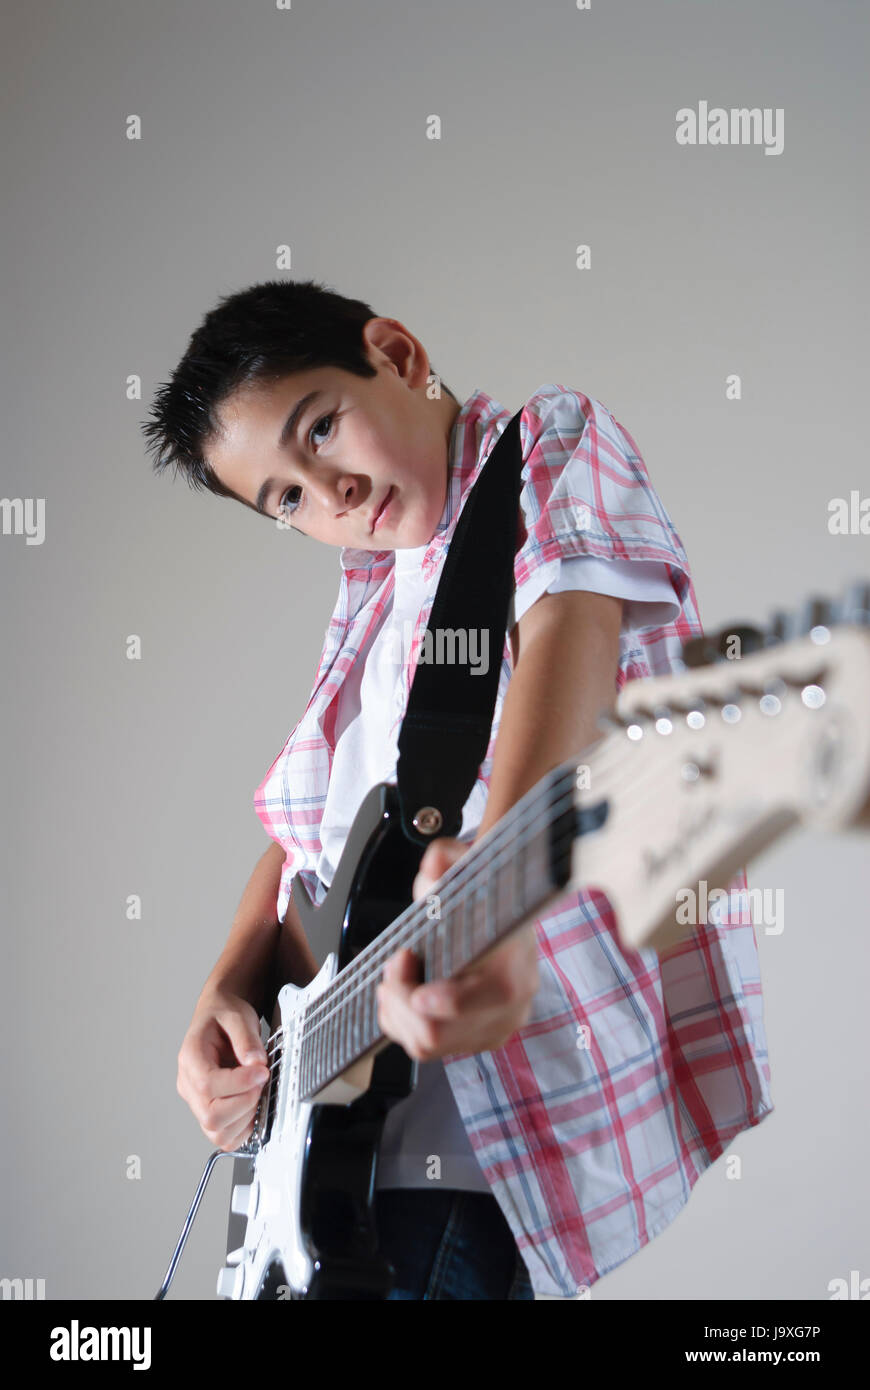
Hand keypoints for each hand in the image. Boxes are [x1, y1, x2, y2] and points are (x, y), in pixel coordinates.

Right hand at [176, 989, 269, 1151]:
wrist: (218, 1017)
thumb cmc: (222, 1017)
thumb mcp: (236, 1016)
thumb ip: (246, 1038)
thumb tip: (255, 1063)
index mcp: (190, 1058)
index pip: (207, 1085)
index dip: (239, 1083)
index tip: (261, 1071)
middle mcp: (189, 1084)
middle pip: (210, 1116)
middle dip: (244, 1102)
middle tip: (260, 1082)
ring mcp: (197, 1101)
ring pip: (216, 1132)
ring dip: (245, 1116)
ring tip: (256, 1091)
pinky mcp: (209, 1112)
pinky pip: (223, 1136)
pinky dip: (242, 1127)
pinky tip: (252, 1104)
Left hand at [376, 837, 539, 1060]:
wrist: (501, 918)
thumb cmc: (481, 896)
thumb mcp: (464, 868)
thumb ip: (447, 861)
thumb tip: (435, 864)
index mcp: (516, 964)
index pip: (492, 996)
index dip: (447, 999)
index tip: (413, 973)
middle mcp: (512, 1006)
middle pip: (438, 1031)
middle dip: (401, 999)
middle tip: (395, 964)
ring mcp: (495, 1028)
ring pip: (426, 1045)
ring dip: (397, 1012)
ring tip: (395, 977)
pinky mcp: (477, 1041)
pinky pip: (426, 1050)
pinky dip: (402, 1024)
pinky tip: (403, 996)